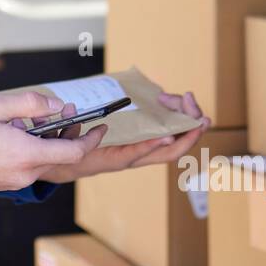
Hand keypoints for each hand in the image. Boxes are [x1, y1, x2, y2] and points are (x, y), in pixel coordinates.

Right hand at [0, 90, 105, 194]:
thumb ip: (30, 103)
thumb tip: (56, 107)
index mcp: (27, 155)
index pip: (73, 152)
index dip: (90, 140)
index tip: (99, 128)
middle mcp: (25, 173)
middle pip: (59, 156)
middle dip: (66, 135)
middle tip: (62, 114)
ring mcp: (14, 183)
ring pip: (42, 161)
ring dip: (45, 142)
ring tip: (27, 121)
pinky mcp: (3, 185)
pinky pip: (27, 167)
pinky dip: (30, 151)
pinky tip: (13, 135)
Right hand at [27, 90, 211, 183]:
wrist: (69, 166)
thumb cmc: (71, 155)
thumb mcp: (70, 142)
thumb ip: (71, 129)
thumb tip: (70, 110)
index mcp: (118, 159)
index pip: (140, 155)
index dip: (154, 145)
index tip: (168, 135)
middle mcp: (135, 158)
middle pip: (171, 150)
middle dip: (188, 132)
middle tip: (196, 110)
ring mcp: (142, 150)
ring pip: (174, 140)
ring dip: (185, 120)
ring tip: (187, 99)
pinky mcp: (143, 141)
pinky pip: (167, 132)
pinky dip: (174, 117)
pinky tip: (176, 102)